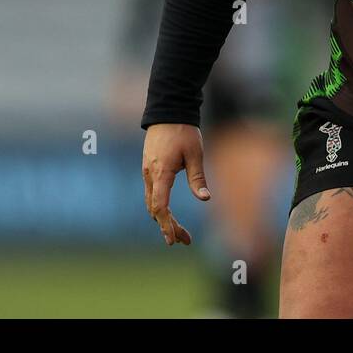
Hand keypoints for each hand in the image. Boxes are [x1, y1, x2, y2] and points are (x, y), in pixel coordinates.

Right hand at [142, 123, 210, 245]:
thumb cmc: (184, 132)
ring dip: (164, 219)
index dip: (166, 225)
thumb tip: (205, 199)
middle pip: (155, 209)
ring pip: (152, 203)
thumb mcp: (195, 154)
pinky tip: (169, 214)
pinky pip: (152, 194)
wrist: (168, 112)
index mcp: (161, 173)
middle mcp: (150, 175)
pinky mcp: (149, 169)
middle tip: (184, 241)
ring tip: (180, 232)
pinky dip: (160, 207)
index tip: (173, 239)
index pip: (160, 206)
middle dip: (168, 227)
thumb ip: (198, 178)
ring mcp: (147, 172)